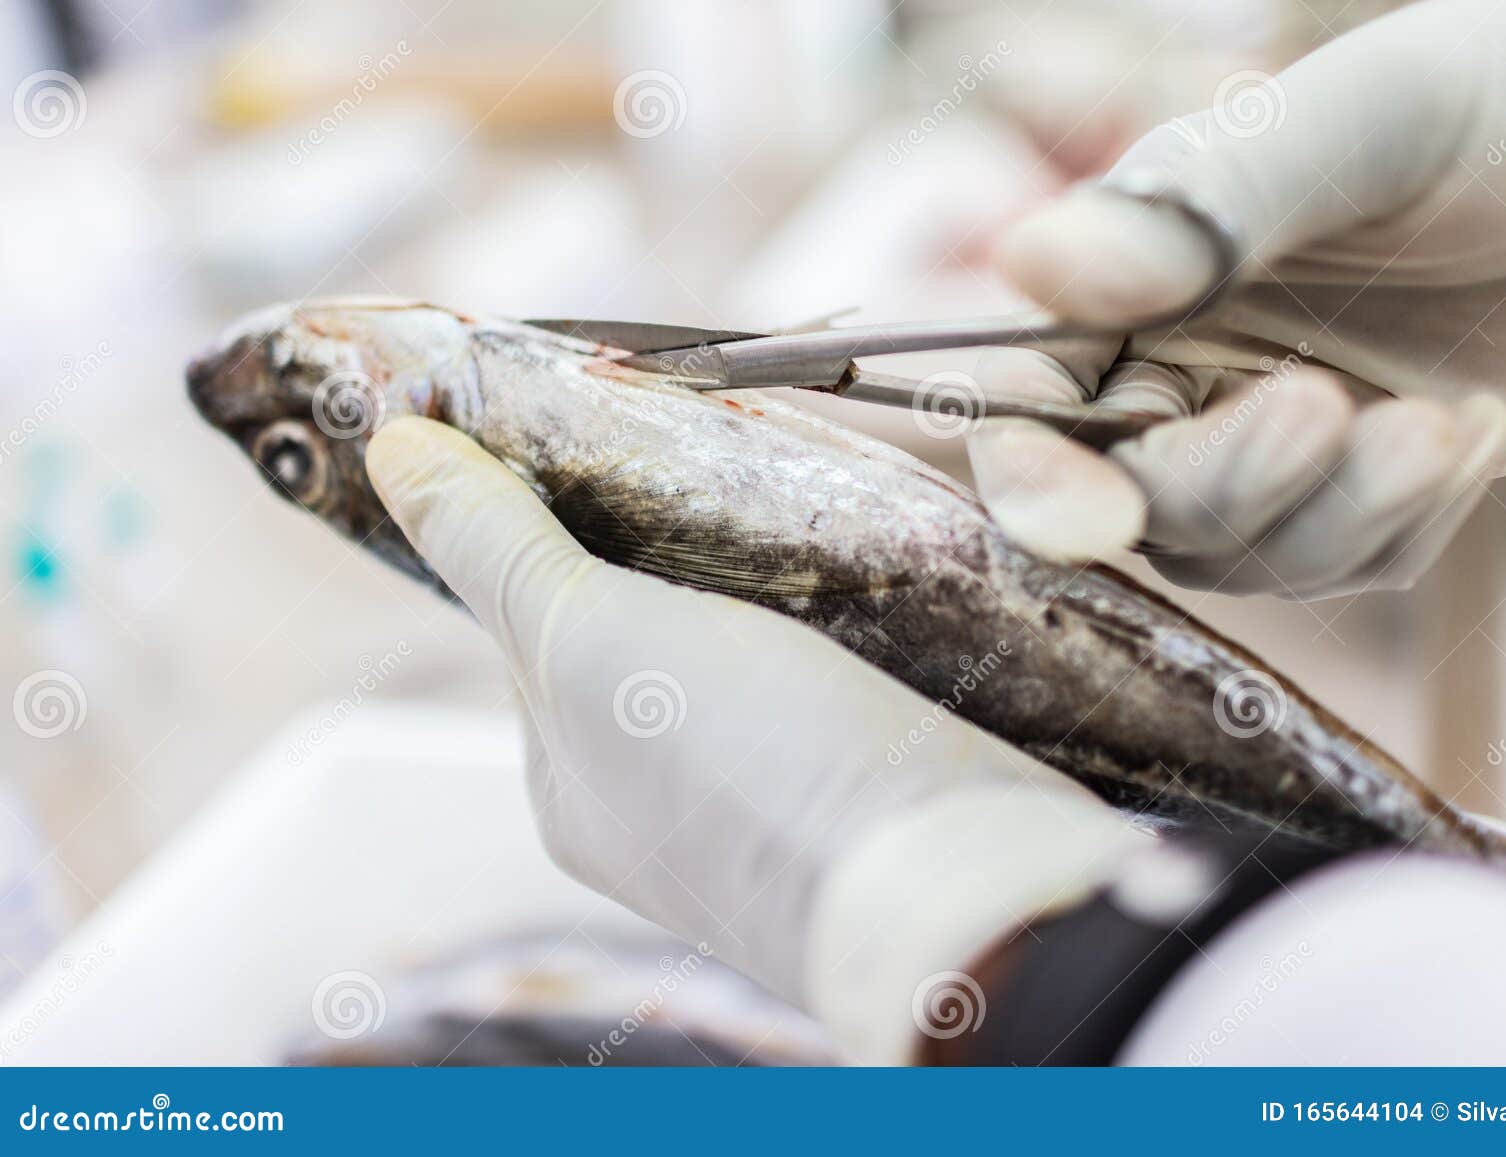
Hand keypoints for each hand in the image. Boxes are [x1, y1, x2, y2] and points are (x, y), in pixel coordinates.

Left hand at [365, 417, 1141, 1059]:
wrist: (954, 887)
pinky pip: (836, 669)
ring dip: (768, 570)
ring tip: (798, 489)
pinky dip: (843, 610)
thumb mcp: (588, 639)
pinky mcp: (867, 778)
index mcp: (573, 788)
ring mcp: (772, 800)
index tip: (592, 433)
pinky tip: (871, 563)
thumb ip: (497, 546)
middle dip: (674, 540)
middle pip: (646, 631)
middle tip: (713, 443)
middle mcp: (661, 808)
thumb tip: (386, 446)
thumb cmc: (742, 774)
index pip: (535, 629)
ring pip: (750, 647)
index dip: (552, 525)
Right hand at [971, 0, 1505, 598]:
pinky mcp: (1366, 485)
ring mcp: (1273, 430)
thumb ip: (1205, 204)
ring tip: (1444, 425)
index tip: (1095, 513)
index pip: (1030, 394)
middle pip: (1130, 495)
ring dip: (1337, 511)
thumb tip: (1027, 260)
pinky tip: (1480, 428)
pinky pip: (1346, 561)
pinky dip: (1409, 518)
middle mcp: (1187, 359)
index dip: (1033, 468)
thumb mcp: (1372, 127)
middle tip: (1324, 410)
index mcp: (1144, 265)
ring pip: (1235, 551)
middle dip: (1224, 483)